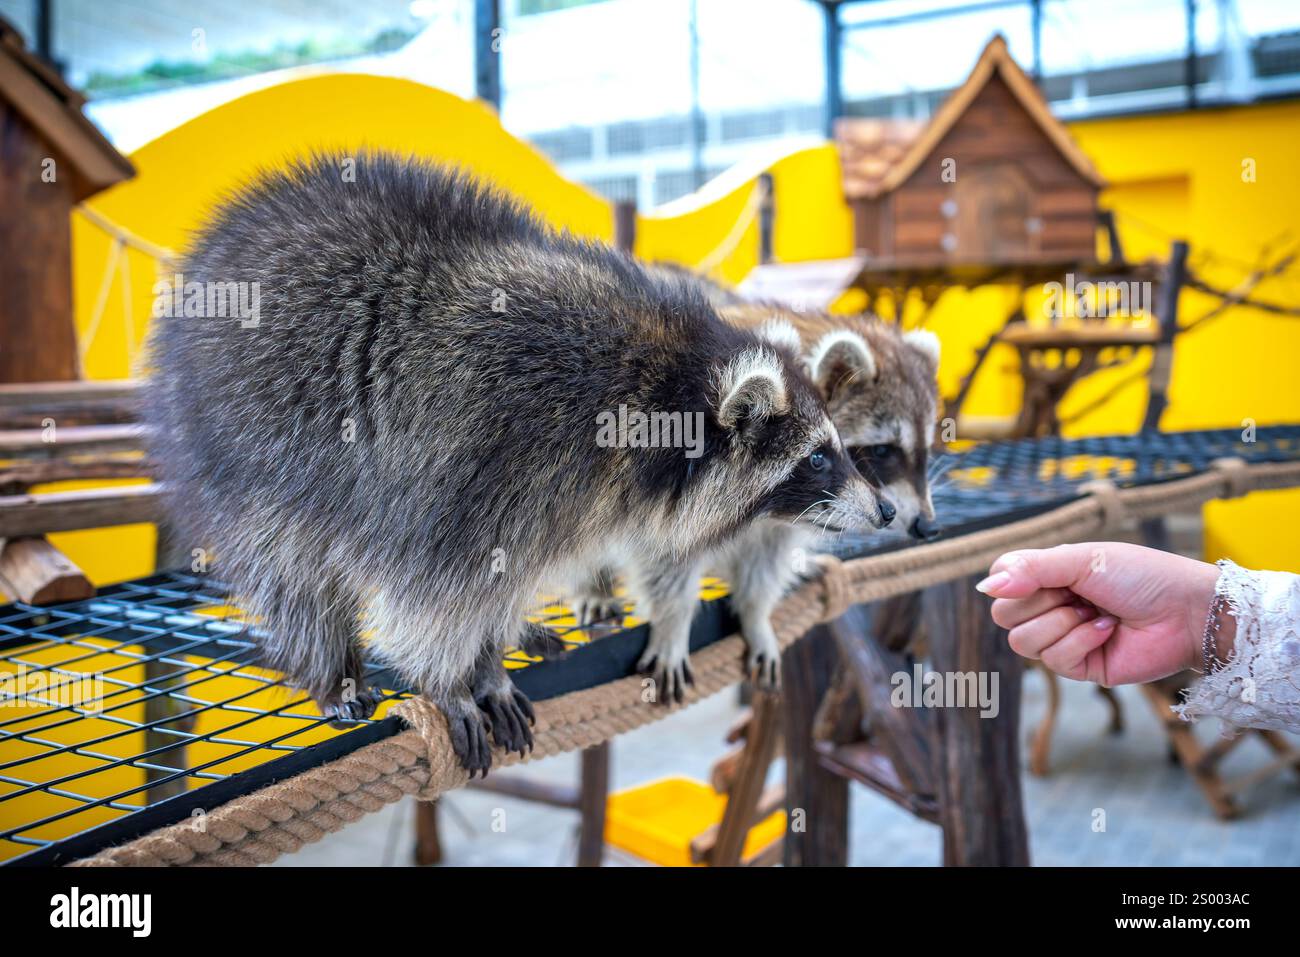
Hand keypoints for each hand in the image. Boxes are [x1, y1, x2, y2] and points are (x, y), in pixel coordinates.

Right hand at [977, 542, 1228, 685]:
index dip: (1012, 580)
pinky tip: (1107, 630)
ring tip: (1094, 613)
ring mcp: (1062, 639)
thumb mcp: (1082, 560)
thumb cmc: (1140, 576)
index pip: (999, 583)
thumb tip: (984, 588)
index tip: (1045, 573)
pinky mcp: (1080, 667)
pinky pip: (1054, 660)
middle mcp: (1049, 608)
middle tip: (1076, 594)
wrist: (1186, 610)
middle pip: (1003, 615)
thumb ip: (1030, 568)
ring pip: (1022, 642)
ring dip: (1061, 624)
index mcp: (1047, 577)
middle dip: (1039, 602)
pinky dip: (1081, 641)